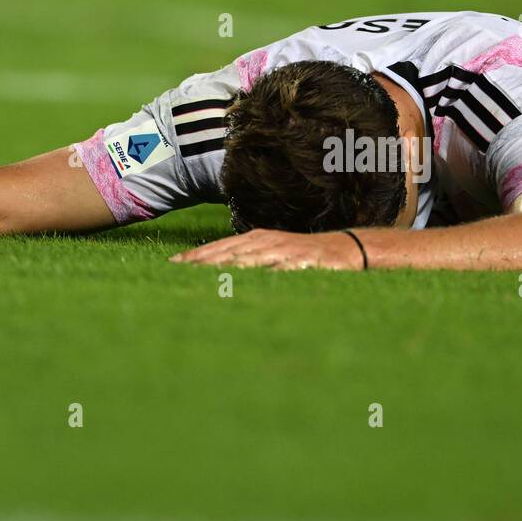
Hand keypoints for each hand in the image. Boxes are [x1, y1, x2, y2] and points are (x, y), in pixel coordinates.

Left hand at [170, 228, 363, 269]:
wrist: (348, 250)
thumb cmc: (307, 257)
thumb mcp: (275, 254)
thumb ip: (250, 260)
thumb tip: (220, 272)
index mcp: (258, 238)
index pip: (221, 246)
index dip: (197, 255)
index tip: (173, 264)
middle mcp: (267, 242)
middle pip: (227, 251)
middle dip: (201, 261)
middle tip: (176, 270)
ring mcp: (283, 251)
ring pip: (247, 259)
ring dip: (222, 266)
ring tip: (199, 276)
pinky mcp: (301, 263)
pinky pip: (276, 271)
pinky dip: (259, 276)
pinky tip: (242, 282)